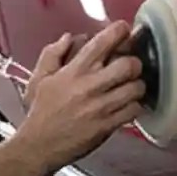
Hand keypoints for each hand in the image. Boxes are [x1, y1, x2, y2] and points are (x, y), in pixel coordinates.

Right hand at [17, 21, 145, 170]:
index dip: (120, 31)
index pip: (104, 41)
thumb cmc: (41, 112)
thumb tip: (68, 38)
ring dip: (137, 86)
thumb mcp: (40, 78)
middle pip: (129, 64)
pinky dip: (135, 106)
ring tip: (130, 87)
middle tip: (131, 66)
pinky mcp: (108, 125)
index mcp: (75, 70)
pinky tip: (127, 106)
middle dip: (135, 63)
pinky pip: (134, 110)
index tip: (124, 30)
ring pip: (136, 88)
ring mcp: (101, 107)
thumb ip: (52, 54)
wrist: (39, 145)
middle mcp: (91, 86)